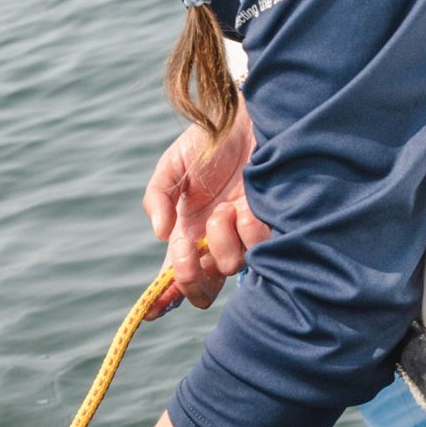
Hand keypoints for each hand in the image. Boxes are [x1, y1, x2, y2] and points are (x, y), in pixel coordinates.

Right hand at [142, 100, 267, 308]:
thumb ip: (157, 198)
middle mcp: (216, 242)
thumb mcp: (173, 166)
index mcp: (189, 234)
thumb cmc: (211, 140)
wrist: (252, 116)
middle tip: (188, 247)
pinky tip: (246, 205)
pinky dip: (248, 228)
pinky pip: (258, 246)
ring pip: (230, 266)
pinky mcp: (273, 228)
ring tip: (225, 207)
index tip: (152, 310)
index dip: (163, 300)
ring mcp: (245, 237)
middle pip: (203, 290)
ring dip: (221, 239)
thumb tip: (160, 235)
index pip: (176, 278)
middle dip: (191, 276)